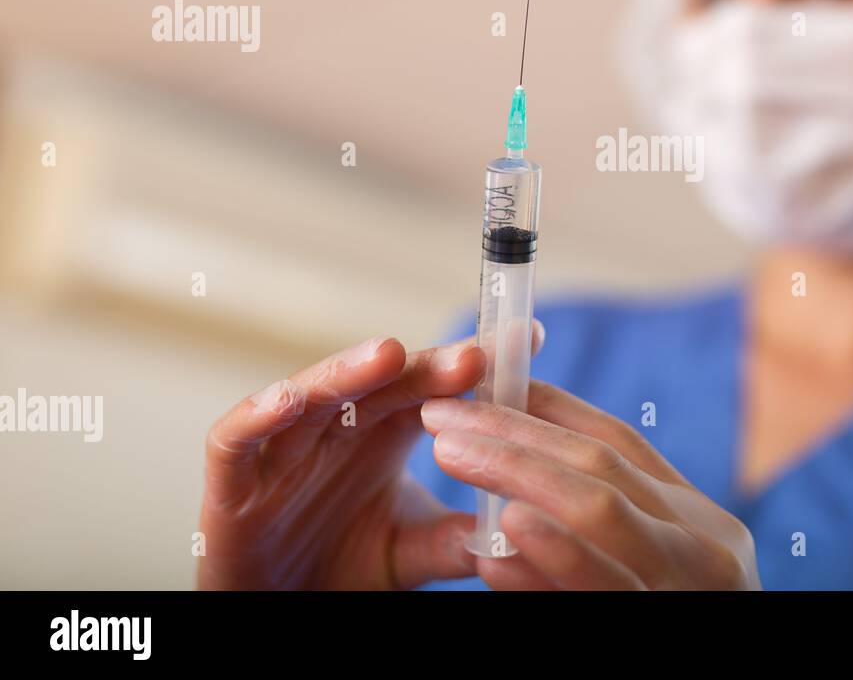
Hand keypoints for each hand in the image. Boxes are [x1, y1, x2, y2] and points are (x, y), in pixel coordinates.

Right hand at [197, 326, 538, 589]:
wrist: (276, 609)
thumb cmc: (343, 565)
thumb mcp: (411, 553)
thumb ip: (455, 538)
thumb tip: (513, 523)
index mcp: (386, 433)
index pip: (434, 386)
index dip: (474, 364)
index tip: (526, 338)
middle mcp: (338, 427)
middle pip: (384, 383)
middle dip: (428, 365)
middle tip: (474, 354)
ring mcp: (284, 445)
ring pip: (315, 395)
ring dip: (348, 372)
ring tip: (388, 353)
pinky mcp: (232, 477)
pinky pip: (239, 437)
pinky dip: (259, 413)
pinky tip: (288, 398)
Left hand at [420, 381, 760, 589]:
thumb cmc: (669, 621)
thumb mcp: (649, 571)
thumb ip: (601, 530)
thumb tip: (517, 469)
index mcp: (699, 525)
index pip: (621, 443)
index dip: (549, 407)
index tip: (489, 377)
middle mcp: (705, 549)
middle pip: (603, 465)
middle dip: (515, 432)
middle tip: (442, 413)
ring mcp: (685, 592)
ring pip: (603, 513)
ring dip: (519, 474)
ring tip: (453, 453)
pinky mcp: (655, 632)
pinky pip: (602, 591)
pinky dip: (553, 559)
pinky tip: (503, 537)